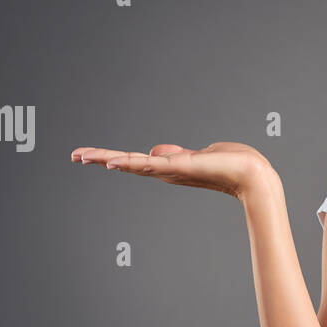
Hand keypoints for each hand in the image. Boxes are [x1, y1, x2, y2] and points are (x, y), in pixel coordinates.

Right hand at [71, 141, 272, 199]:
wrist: (253, 175)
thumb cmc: (232, 164)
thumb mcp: (198, 155)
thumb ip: (175, 155)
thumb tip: (155, 152)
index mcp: (170, 167)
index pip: (134, 162)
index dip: (111, 158)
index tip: (88, 156)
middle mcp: (167, 171)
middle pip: (126, 163)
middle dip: (99, 159)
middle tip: (73, 155)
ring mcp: (172, 170)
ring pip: (132, 164)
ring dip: (106, 159)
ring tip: (82, 156)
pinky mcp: (181, 167)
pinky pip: (151, 165)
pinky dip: (131, 164)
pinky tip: (112, 164)